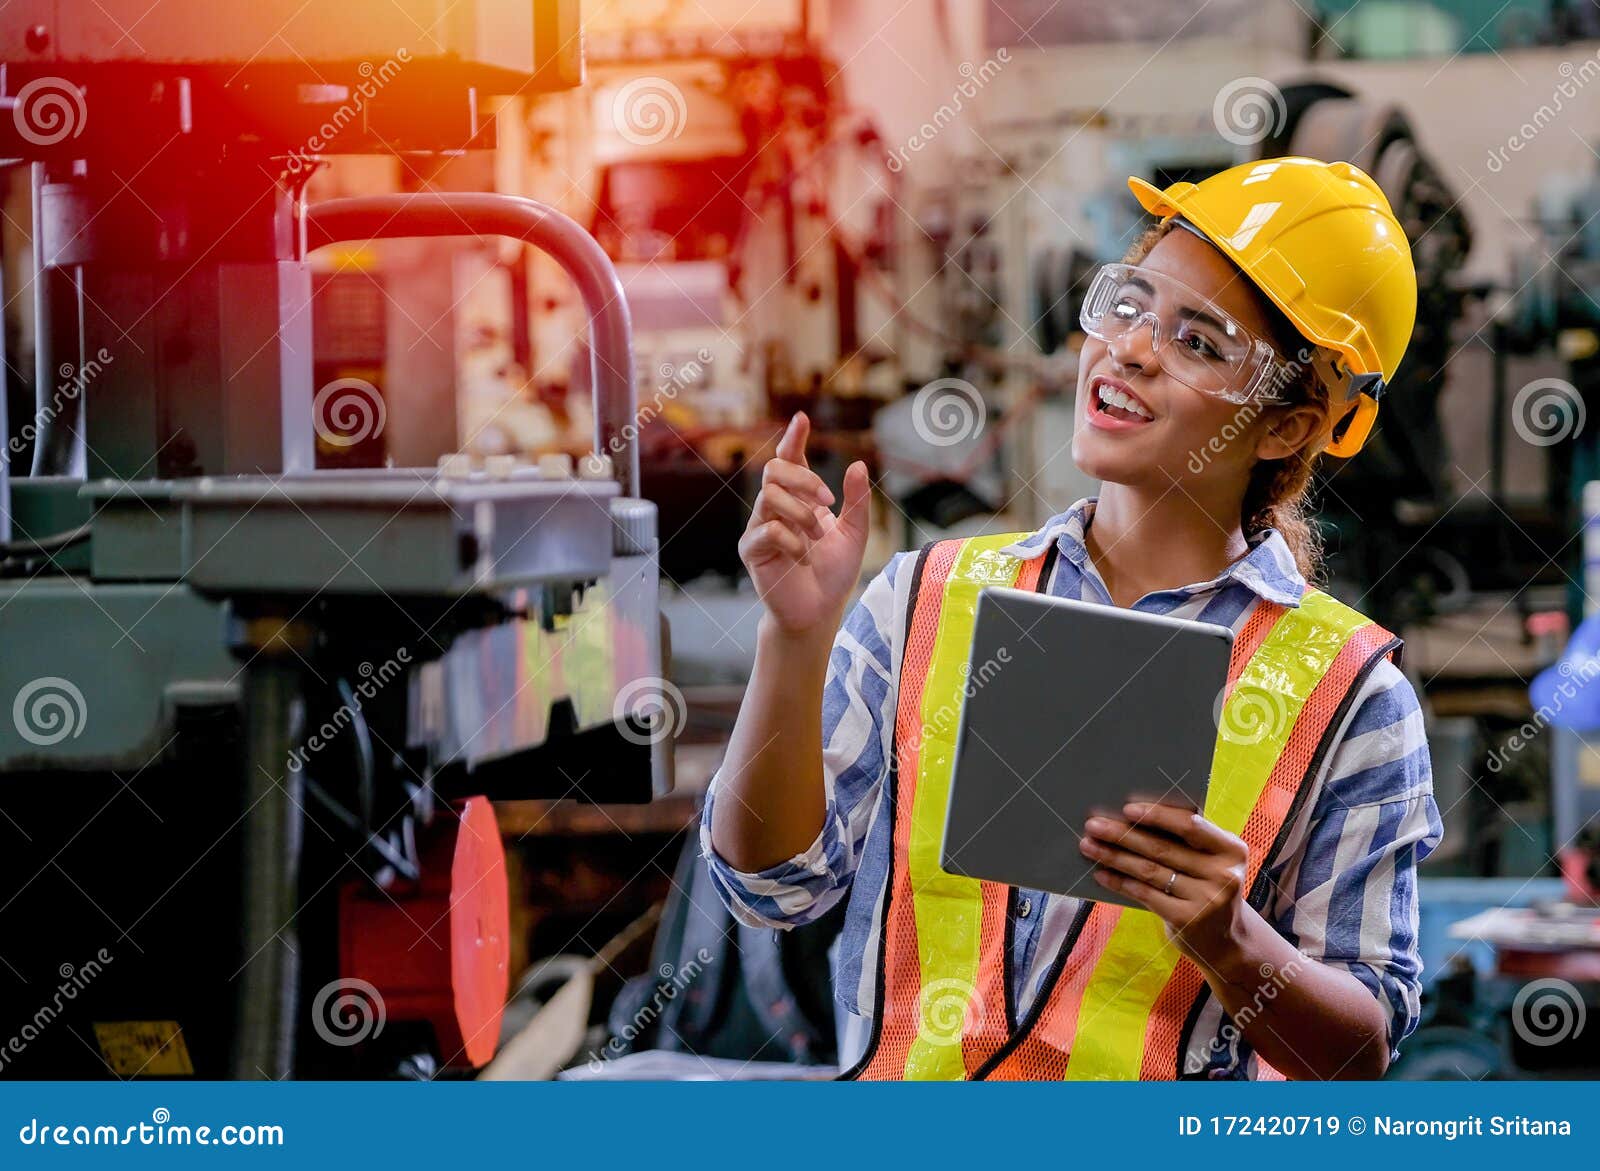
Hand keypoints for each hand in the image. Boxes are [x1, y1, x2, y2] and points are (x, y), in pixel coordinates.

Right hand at [739, 412, 871, 636]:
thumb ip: (857, 501)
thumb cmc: (833, 573)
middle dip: (804, 478)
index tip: (802, 418)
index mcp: (799, 499)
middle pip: (775, 470)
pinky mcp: (752, 550)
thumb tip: (859, 466)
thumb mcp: (855, 534)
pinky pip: (768, 530)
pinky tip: (802, 558)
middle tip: (828, 501)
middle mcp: (776, 509)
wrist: (819, 612)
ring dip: (802, 514)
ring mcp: (760, 528)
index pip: (790, 460)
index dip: (793, 438)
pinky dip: (792, 540)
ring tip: (816, 538)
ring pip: (770, 496)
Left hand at [1079, 801, 1250, 970]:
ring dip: (1114, 856)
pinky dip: (1120, 882)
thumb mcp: (1211, 862)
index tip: (1126, 809)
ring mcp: (1206, 900)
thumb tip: (1131, 817)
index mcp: (1231, 849)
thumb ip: (1186, 842)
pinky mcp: (1186, 920)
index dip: (1157, 816)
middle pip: (1162, 848)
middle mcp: (1223, 875)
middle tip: (1093, 825)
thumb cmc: (1208, 887)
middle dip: (1123, 834)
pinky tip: (1101, 873)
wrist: (1226, 940)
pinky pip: (1144, 894)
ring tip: (1088, 846)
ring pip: (1149, 871)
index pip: (1190, 825)